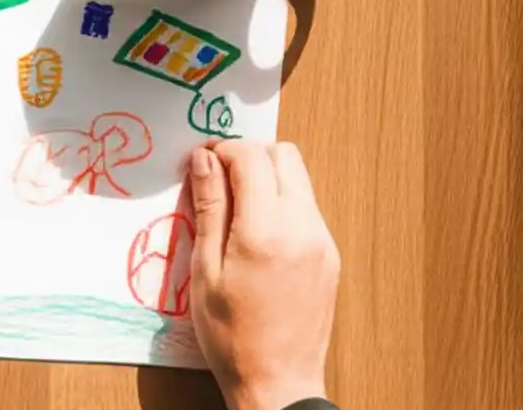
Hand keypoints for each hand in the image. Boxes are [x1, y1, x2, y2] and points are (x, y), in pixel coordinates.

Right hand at [188, 141, 340, 409]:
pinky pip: (306, 208)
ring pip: (299, 179)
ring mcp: (322, 241)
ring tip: (234, 208)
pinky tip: (256, 231)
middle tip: (218, 178)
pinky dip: (281, 202)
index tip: (201, 161)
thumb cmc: (231, 335)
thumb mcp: (205, 270)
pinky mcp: (330, 255)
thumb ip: (208, 208)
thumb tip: (204, 160)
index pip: (251, 157)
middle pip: (284, 156)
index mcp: (265, 231)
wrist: (278, 381)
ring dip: (266, 178)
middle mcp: (302, 228)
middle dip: (248, 156)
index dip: (222, 149)